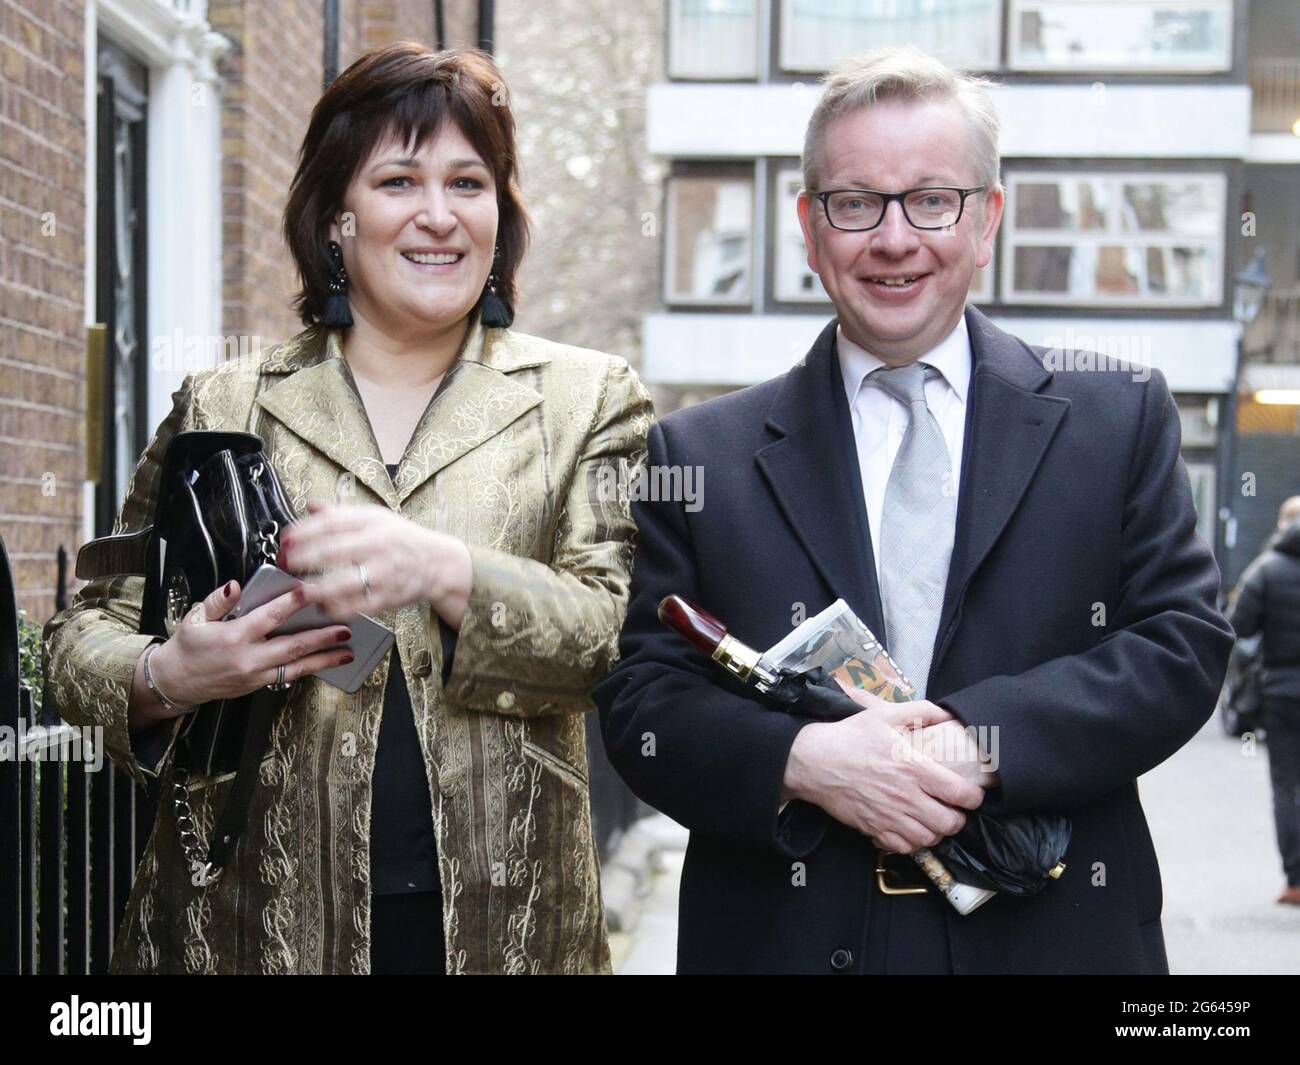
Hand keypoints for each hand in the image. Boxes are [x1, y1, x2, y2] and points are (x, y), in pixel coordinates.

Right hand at [146, 580, 354, 710]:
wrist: (175, 682)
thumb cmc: (187, 647)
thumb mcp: (195, 618)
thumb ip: (218, 601)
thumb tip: (234, 587)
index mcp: (233, 636)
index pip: (269, 616)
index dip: (291, 603)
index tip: (311, 591)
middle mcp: (248, 657)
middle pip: (292, 646)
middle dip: (322, 638)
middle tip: (345, 629)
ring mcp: (254, 674)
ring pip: (296, 666)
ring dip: (324, 659)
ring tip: (347, 652)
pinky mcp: (257, 685)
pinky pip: (288, 676)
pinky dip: (308, 669)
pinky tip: (325, 663)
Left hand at [278, 500, 472, 625]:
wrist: (438, 563)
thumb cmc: (402, 539)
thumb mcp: (375, 517)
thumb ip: (340, 513)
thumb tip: (309, 505)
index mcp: (371, 523)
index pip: (331, 523)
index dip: (303, 531)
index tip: (285, 539)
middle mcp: (376, 546)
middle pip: (332, 551)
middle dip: (302, 559)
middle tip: (284, 564)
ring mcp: (382, 573)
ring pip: (343, 583)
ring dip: (315, 589)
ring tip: (299, 591)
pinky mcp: (386, 597)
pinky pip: (357, 607)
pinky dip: (336, 609)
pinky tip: (323, 606)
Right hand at [782, 685, 984, 853]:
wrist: (815, 761)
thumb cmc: (851, 737)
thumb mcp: (885, 714)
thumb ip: (921, 711)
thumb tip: (947, 715)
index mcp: (913, 768)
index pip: (960, 794)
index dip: (974, 797)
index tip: (971, 793)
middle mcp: (905, 796)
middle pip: (950, 823)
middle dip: (958, 818)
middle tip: (953, 808)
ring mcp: (890, 816)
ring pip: (929, 838)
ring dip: (937, 831)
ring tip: (933, 819)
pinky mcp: (874, 829)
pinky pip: (905, 848)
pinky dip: (913, 842)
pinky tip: (911, 828)